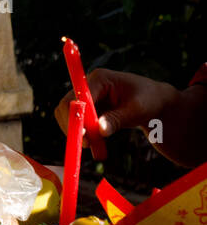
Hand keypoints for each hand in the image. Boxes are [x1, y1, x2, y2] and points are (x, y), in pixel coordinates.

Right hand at [53, 68, 179, 142]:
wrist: (156, 102)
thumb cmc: (150, 101)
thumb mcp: (138, 110)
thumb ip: (118, 119)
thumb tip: (100, 130)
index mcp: (100, 78)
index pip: (78, 96)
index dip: (76, 114)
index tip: (82, 134)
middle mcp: (89, 85)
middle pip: (67, 105)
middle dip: (73, 125)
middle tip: (86, 144)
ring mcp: (87, 96)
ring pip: (69, 115)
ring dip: (77, 131)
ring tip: (94, 146)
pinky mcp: (88, 108)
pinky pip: (77, 121)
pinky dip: (83, 133)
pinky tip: (95, 142)